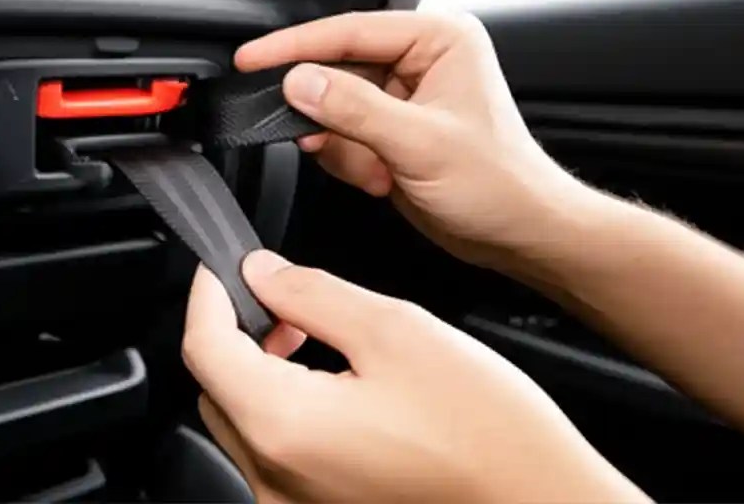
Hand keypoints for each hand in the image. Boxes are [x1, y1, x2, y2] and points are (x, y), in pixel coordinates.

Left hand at [183, 251, 646, 503]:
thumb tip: (260, 273)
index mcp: (284, 426)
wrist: (541, 502)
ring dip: (256, 372)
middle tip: (279, 298)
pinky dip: (281, 411)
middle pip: (214, 386)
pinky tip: (326, 387)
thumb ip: (312, 294)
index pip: (203, 346)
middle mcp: (274, 479)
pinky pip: (273, 455)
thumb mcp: (396, 332)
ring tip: (307, 338)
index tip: (223, 265)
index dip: (208, 292)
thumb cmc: (488, 431)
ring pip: (240, 421)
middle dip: (234, 331)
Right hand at [236, 11, 593, 272]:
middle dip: (326, 113)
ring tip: (379, 170)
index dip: (295, 46)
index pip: (350, 30)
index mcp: (439, 39)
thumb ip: (353, 108)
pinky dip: (351, 162)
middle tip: (312, 134)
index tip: (252, 58)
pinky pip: (341, 135)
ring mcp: (403, 96)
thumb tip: (300, 81)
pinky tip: (381, 178)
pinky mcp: (391, 130)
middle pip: (336, 68)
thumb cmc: (500, 184)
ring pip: (332, 107)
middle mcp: (421, 59)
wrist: (519, 233)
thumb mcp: (419, 143)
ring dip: (345, 147)